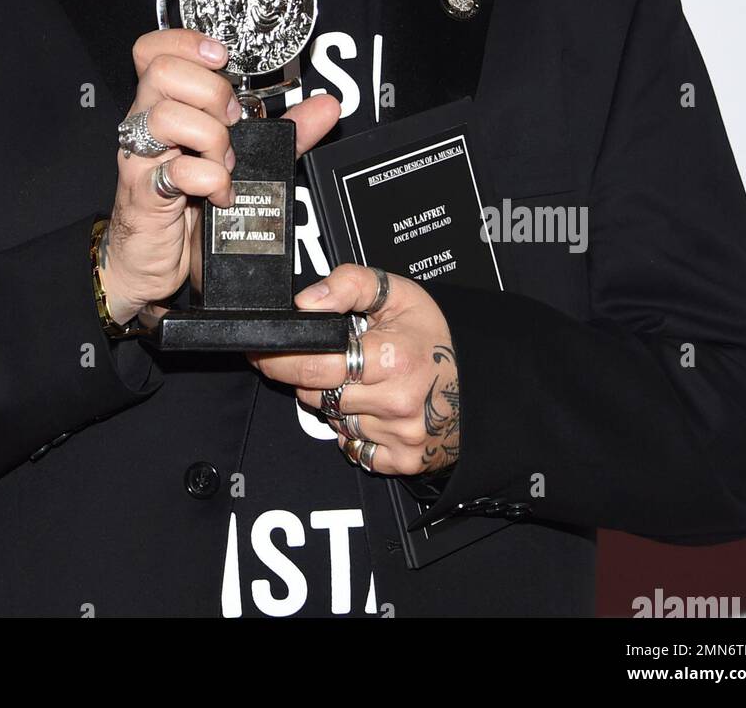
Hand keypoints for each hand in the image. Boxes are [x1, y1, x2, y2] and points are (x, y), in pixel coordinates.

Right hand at [102, 29, 342, 324]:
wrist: (152, 259)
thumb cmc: (187, 204)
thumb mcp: (239, 161)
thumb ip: (282, 133)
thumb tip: (326, 107)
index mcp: (164, 105)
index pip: (155, 49)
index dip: (187, 42)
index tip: (222, 60)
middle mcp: (145, 123)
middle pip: (163, 71)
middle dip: (212, 92)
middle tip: (231, 122)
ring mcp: (140, 157)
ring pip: (167, 116)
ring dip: (213, 139)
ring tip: (225, 163)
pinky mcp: (143, 193)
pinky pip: (179, 173)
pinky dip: (212, 182)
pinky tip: (221, 194)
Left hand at [246, 264, 459, 478]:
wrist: (480, 380)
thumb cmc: (432, 335)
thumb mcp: (397, 293)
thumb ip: (348, 285)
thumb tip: (306, 302)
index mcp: (392, 356)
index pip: (312, 365)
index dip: (281, 358)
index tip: (265, 351)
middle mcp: (397, 401)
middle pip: (315, 396)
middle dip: (309, 376)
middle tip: (326, 359)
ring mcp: (401, 435)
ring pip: (334, 421)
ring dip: (334, 403)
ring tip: (360, 380)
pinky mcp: (404, 461)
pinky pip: (354, 448)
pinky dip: (354, 430)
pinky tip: (372, 408)